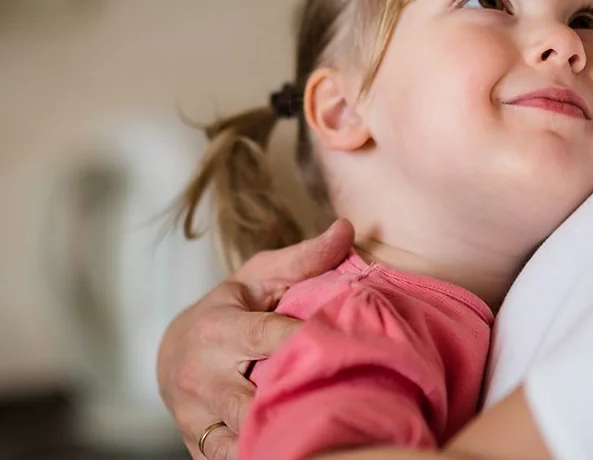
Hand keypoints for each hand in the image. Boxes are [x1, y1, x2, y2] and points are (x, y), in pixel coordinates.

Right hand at [156, 219, 354, 459]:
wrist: (173, 353)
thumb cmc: (231, 307)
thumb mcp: (262, 276)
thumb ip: (305, 258)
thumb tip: (346, 228)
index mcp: (218, 329)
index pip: (267, 337)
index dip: (305, 342)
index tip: (347, 344)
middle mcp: (202, 376)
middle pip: (251, 401)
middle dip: (291, 402)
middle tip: (341, 401)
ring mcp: (197, 417)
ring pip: (240, 441)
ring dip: (276, 439)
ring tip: (322, 435)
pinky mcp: (198, 448)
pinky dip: (260, 457)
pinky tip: (296, 450)